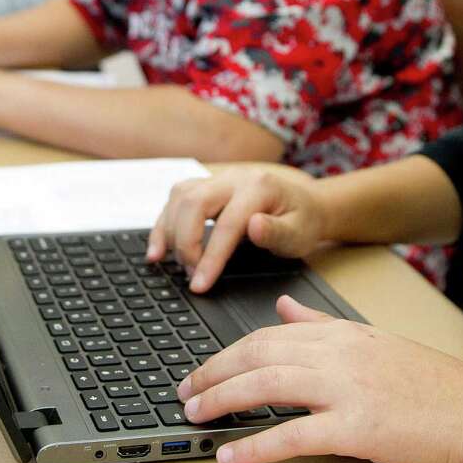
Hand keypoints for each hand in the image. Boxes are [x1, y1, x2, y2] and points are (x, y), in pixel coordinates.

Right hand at [146, 163, 328, 291]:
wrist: (304, 204)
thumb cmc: (302, 221)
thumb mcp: (300, 233)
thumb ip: (278, 232)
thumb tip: (254, 226)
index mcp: (259, 187)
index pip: (226, 223)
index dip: (210, 257)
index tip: (200, 285)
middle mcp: (233, 177)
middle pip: (193, 202)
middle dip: (186, 243)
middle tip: (191, 275)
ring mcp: (216, 178)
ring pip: (180, 197)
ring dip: (170, 232)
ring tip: (176, 265)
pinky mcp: (205, 186)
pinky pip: (175, 199)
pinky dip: (163, 224)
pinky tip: (158, 250)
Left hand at [179, 295, 462, 462]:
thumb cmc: (435, 385)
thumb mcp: (374, 341)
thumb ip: (324, 323)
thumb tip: (284, 306)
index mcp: (340, 333)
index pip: (267, 334)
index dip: (227, 352)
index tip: (203, 369)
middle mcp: (337, 353)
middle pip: (257, 354)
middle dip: (213, 373)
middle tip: (185, 392)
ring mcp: (346, 389)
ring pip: (266, 385)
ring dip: (222, 401)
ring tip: (194, 418)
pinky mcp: (357, 429)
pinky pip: (292, 436)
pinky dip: (254, 448)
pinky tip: (231, 458)